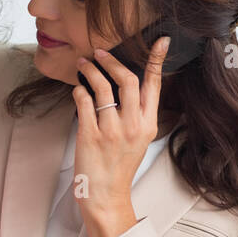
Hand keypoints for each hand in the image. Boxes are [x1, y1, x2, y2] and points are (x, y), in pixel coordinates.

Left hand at [72, 36, 169, 217]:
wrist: (106, 196)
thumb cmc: (120, 167)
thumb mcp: (139, 140)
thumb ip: (137, 114)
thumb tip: (124, 83)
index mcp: (148, 124)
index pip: (154, 85)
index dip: (156, 59)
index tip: (160, 40)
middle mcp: (132, 126)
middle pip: (127, 79)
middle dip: (112, 61)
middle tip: (100, 52)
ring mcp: (111, 131)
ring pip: (101, 88)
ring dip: (90, 71)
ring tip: (84, 65)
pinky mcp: (90, 136)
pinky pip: (83, 103)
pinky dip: (79, 91)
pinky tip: (77, 89)